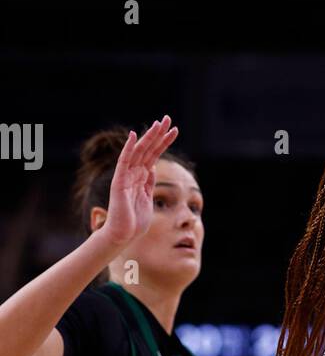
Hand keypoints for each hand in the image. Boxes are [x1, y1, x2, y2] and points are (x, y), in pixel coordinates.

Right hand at [103, 117, 178, 247]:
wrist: (123, 236)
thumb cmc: (135, 222)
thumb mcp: (148, 199)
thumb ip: (149, 184)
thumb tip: (152, 168)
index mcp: (141, 178)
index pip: (154, 155)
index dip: (163, 142)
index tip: (174, 130)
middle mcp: (133, 174)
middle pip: (148, 149)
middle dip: (158, 134)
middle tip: (168, 119)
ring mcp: (125, 177)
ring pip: (139, 152)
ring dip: (149, 137)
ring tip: (159, 124)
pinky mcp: (119, 183)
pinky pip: (124, 162)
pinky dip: (128, 149)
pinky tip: (133, 136)